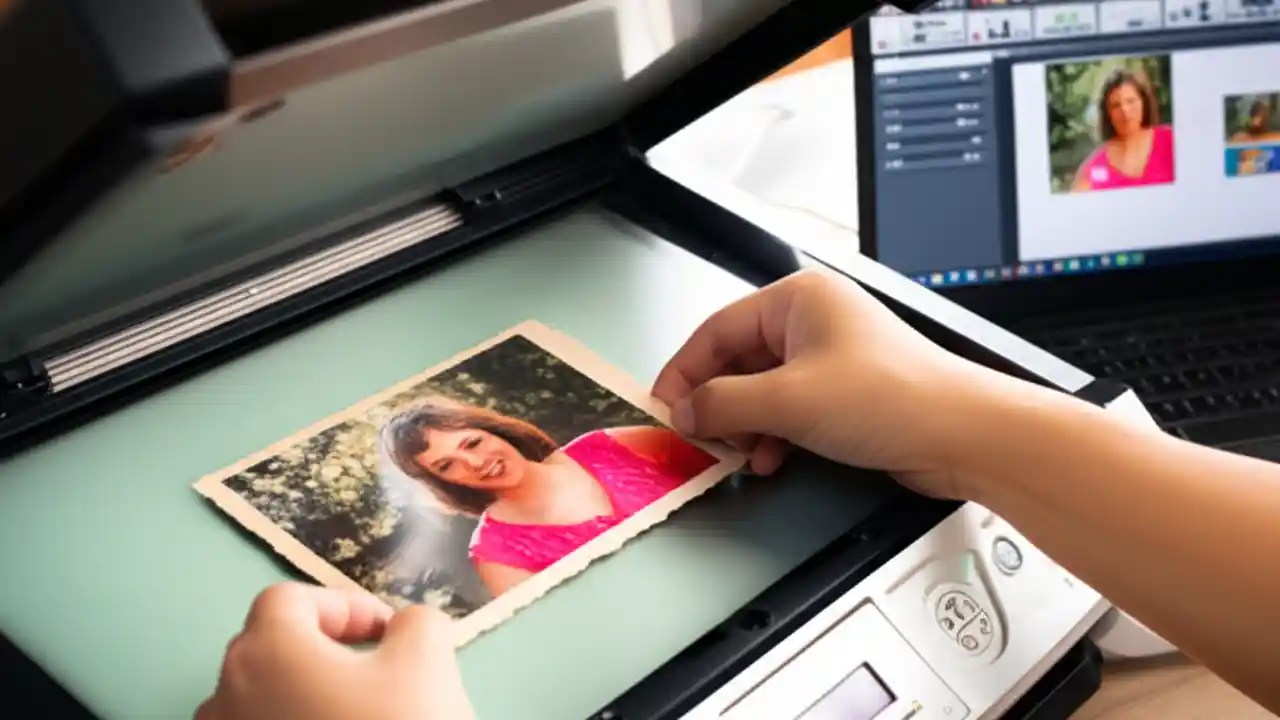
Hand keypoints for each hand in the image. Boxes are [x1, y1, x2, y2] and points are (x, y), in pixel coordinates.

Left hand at [196, 583, 473, 719]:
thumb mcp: (427, 660)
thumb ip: (415, 622)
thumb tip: (403, 627)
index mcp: (266, 650)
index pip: (290, 600)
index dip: (344, 605)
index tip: (387, 633)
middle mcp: (227, 694)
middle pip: (270, 647)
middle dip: (324, 649)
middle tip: (376, 669)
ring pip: (261, 699)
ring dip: (303, 693)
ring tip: (356, 711)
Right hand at [652, 267, 1028, 497]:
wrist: (961, 434)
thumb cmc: (892, 396)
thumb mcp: (789, 400)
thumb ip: (724, 404)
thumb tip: (686, 411)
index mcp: (798, 300)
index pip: (717, 330)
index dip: (684, 371)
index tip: (663, 405)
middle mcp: (813, 321)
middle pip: (738, 361)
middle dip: (717, 404)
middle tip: (696, 436)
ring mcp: (829, 357)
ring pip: (761, 389)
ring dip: (745, 425)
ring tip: (738, 453)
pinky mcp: (843, 393)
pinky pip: (788, 409)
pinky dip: (772, 434)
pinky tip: (770, 459)